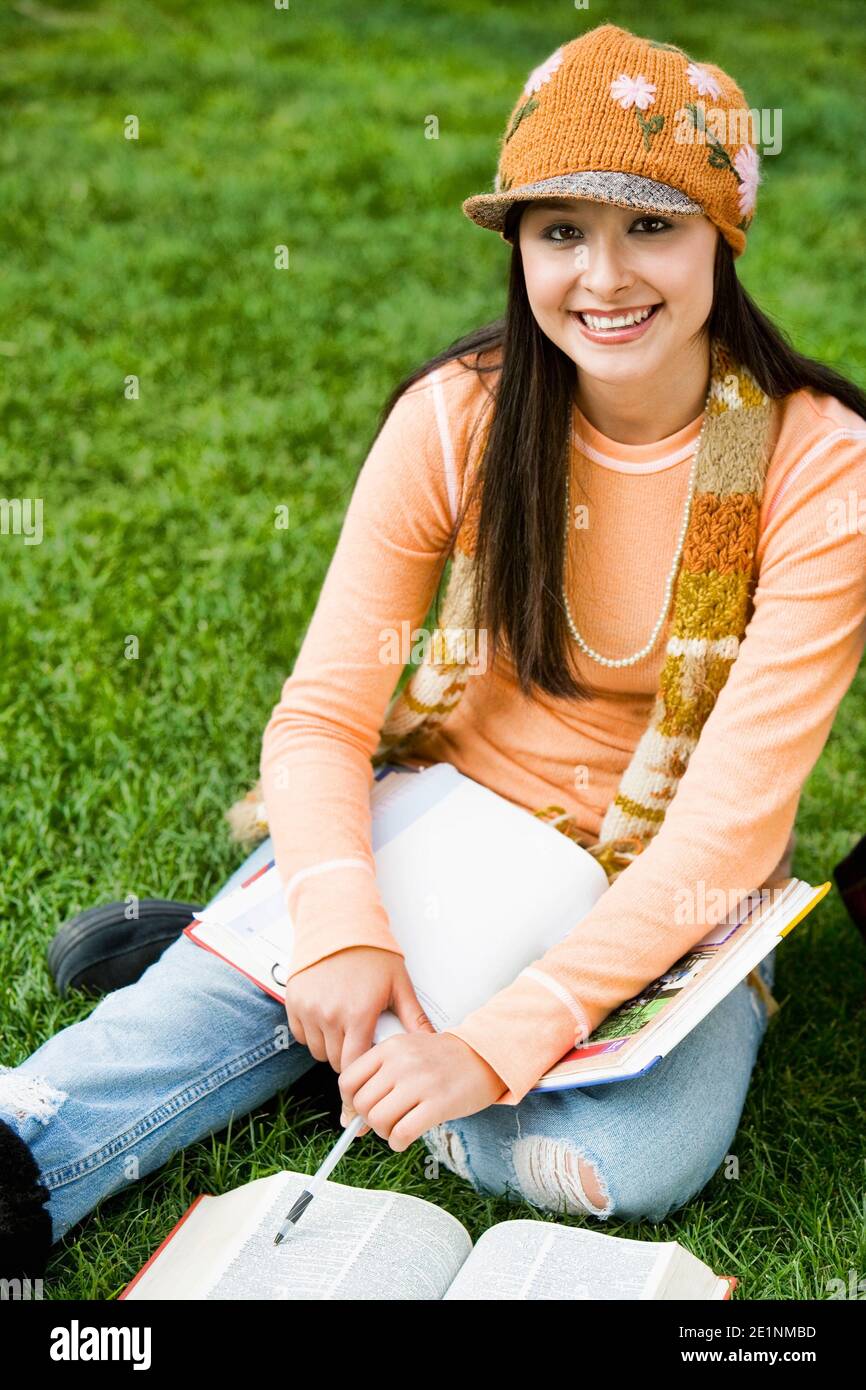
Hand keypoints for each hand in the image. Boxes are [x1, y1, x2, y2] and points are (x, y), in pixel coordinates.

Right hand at [284, 945, 434, 1135]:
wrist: (339, 925)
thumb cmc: (372, 953)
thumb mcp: (398, 983)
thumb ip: (413, 1017)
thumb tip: (432, 1042)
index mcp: (358, 1014)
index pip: (356, 1065)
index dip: (364, 1072)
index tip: (371, 1071)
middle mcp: (330, 1015)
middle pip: (337, 1062)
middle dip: (350, 1057)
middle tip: (361, 1041)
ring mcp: (309, 1009)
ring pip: (318, 1052)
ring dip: (331, 1046)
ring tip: (345, 1027)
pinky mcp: (294, 1003)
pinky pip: (302, 1035)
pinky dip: (313, 1033)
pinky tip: (327, 1017)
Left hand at [338, 1030, 507, 1149]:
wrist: (484, 1055)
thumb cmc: (442, 1059)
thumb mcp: (407, 1055)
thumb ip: (378, 1079)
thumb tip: (348, 1120)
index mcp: (390, 1047)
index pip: (348, 1080)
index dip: (348, 1102)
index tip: (357, 1112)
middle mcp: (401, 1062)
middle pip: (361, 1104)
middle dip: (368, 1121)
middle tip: (384, 1122)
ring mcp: (420, 1082)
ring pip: (378, 1120)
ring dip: (383, 1133)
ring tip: (396, 1129)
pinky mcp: (438, 1104)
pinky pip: (402, 1133)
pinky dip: (398, 1142)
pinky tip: (406, 1138)